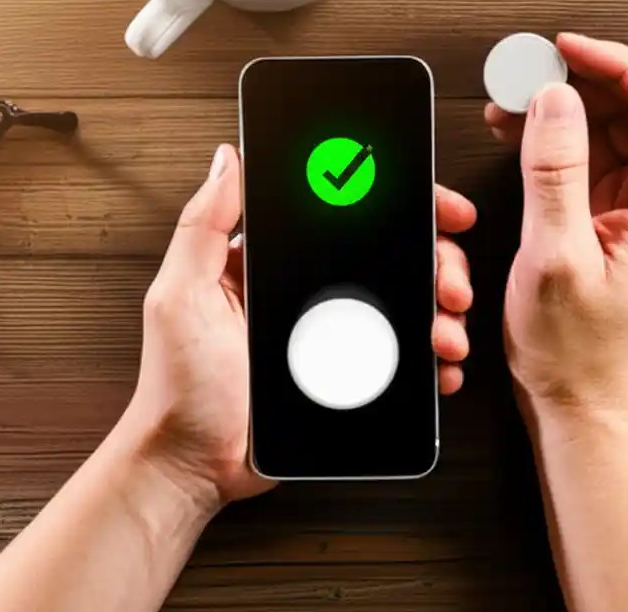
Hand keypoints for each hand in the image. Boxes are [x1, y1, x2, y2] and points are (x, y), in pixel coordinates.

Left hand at [123, 144, 475, 504]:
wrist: (196, 465)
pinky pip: (404, 359)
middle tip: (449, 282)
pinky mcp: (350, 375)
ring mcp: (335, 334)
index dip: (398, 203)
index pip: (345, 214)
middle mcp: (309, 291)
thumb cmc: (178, 388)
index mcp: (273, 262)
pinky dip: (432, 359)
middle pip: (392, 256)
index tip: (436, 207)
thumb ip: (201, 226)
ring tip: (445, 333)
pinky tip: (439, 365)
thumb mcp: (179, 297)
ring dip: (441, 312)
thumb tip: (227, 161)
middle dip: (437, 261)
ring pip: (408, 305)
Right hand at [487, 33, 627, 420]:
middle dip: (586, 81)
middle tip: (531, 70)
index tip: (569, 50)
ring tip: (514, 99)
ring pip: (613, 133)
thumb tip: (552, 99)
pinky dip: (558, 141)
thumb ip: (555, 172)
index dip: (623, 65)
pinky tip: (520, 135)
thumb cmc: (577, 352)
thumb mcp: (554, 256)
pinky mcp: (609, 225)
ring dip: (567, 108)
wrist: (581, 406)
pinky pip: (590, 163)